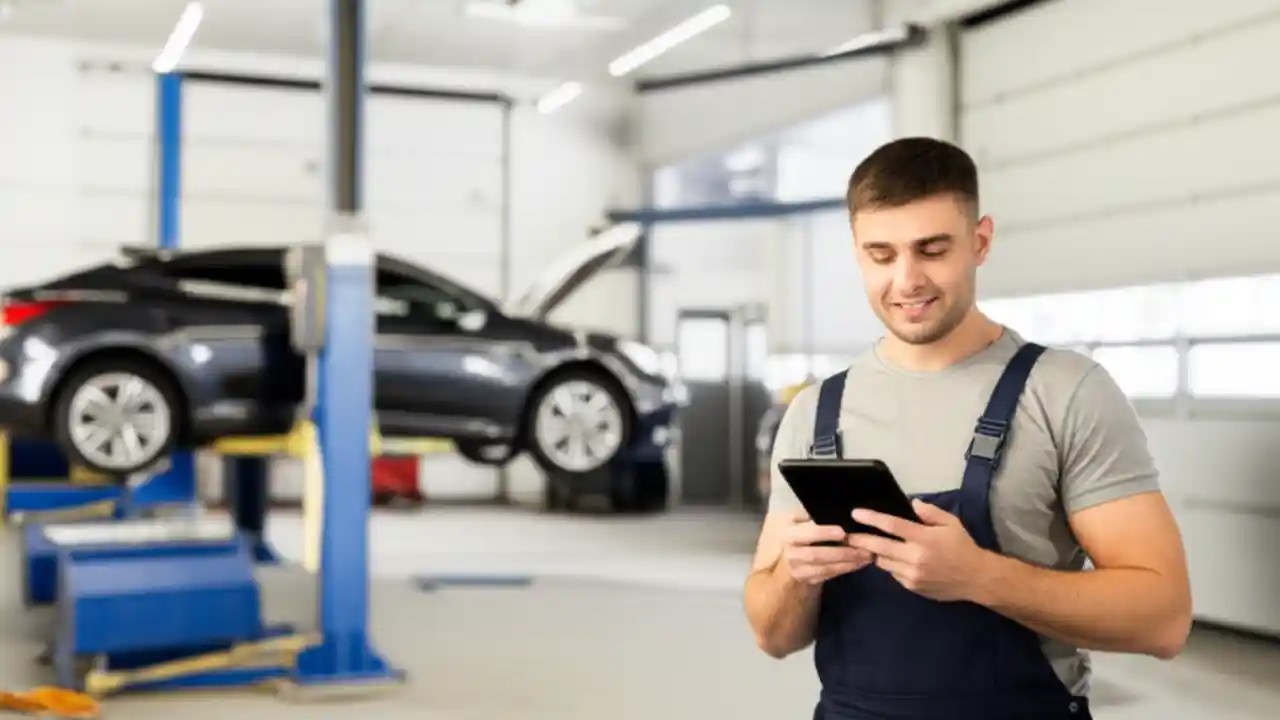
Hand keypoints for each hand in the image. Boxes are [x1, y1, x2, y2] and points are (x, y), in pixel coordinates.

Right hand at [780, 509, 873, 585]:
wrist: (791, 555)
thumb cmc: (801, 530)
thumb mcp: (801, 519)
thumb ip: (813, 515)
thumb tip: (834, 509)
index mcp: (790, 534)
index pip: (806, 533)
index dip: (823, 533)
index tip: (842, 532)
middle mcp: (792, 553)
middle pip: (817, 555)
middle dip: (842, 552)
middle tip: (863, 548)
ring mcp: (799, 569)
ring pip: (825, 568)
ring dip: (848, 563)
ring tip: (867, 556)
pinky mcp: (808, 580)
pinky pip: (829, 575)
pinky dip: (846, 569)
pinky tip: (860, 563)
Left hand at [848, 499, 992, 601]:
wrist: (976, 578)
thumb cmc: (962, 547)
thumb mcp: (951, 523)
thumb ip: (930, 512)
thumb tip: (911, 503)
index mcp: (924, 538)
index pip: (892, 525)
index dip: (872, 519)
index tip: (856, 514)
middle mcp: (915, 557)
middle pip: (880, 547)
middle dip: (861, 540)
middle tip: (847, 535)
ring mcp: (912, 574)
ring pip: (883, 562)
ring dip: (875, 553)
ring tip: (866, 546)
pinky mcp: (912, 587)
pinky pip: (893, 574)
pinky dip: (891, 566)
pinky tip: (893, 559)